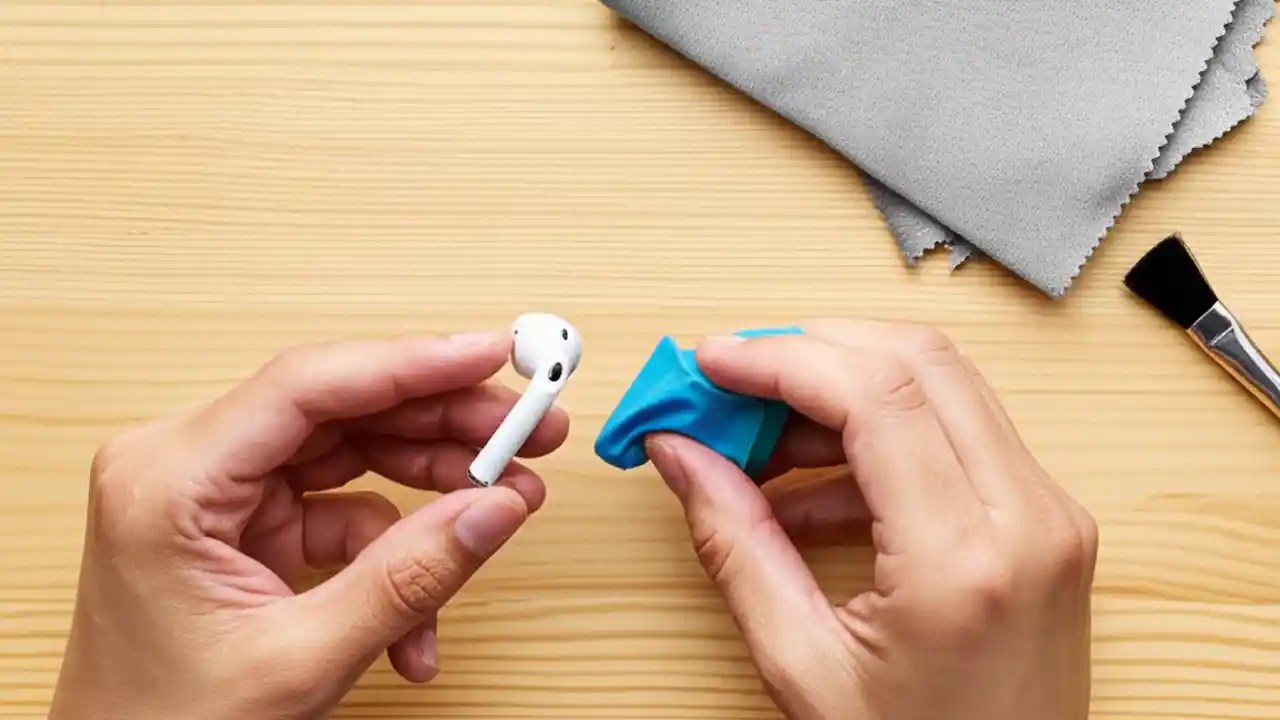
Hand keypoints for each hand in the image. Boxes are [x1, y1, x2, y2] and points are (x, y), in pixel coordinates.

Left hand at [50, 332, 568, 719]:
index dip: (412, 362)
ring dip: (431, 479)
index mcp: (170, 479)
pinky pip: (341, 509)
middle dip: (442, 421)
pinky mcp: (243, 523)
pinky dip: (393, 550)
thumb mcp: (301, 658)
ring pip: (349, 452)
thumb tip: (495, 507)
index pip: (308, 386)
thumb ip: (410, 577)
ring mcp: (217, 494)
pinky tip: (424, 613)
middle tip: (527, 429)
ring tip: (504, 497)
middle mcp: (186, 466)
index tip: (494, 356)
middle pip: (340, 409)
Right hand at [645, 320, 1096, 719]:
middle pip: (916, 361)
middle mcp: (1028, 518)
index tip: (714, 361)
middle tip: (731, 383)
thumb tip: (682, 455)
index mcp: (966, 560)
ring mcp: (1048, 515)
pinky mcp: (1045, 520)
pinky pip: (956, 435)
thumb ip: (736, 545)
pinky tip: (811, 486)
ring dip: (842, 388)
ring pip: (941, 384)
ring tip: (760, 440)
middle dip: (809, 353)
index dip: (780, 358)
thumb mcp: (804, 666)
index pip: (875, 394)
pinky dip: (878, 435)